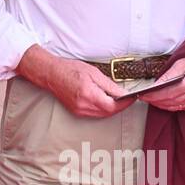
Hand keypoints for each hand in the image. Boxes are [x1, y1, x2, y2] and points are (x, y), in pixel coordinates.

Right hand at [18, 48, 135, 117]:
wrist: (51, 74)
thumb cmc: (70, 69)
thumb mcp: (93, 73)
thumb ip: (109, 85)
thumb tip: (123, 93)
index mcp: (89, 94)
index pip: (113, 106)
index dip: (125, 104)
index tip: (132, 98)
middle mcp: (83, 106)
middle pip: (108, 112)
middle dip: (120, 107)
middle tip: (128, 98)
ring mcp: (79, 111)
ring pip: (102, 114)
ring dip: (112, 108)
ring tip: (119, 100)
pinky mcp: (77, 112)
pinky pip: (95, 113)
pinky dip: (103, 109)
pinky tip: (106, 101)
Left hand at [144, 58, 184, 111]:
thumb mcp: (181, 63)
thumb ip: (167, 76)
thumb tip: (154, 85)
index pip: (167, 94)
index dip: (153, 96)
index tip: (143, 95)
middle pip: (169, 102)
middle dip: (155, 101)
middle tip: (144, 98)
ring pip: (174, 107)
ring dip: (161, 105)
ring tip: (151, 100)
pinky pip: (181, 108)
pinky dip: (170, 106)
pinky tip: (163, 102)